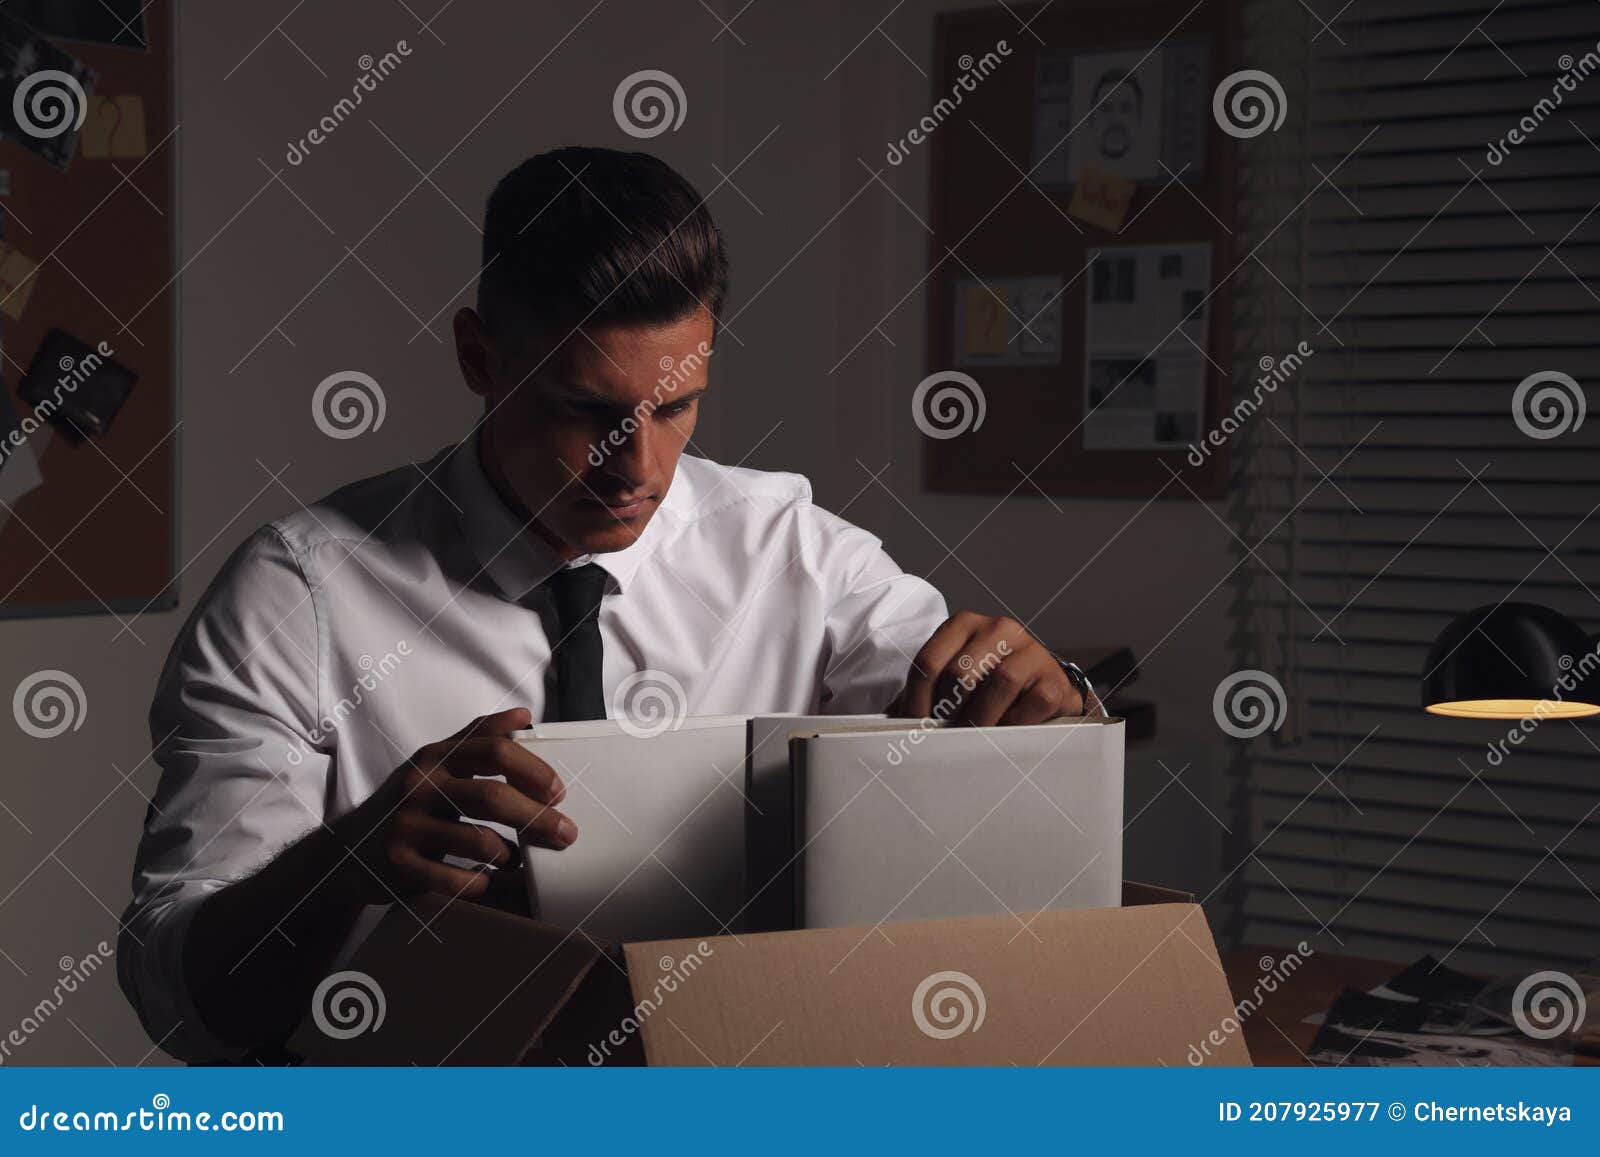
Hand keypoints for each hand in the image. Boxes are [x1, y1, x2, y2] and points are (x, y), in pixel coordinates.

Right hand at [330, 707, 574, 903]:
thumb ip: (478, 736)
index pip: (494, 749)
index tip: (559, 792)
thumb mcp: (436, 762)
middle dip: (538, 818)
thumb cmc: (408, 803)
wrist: (347, 849)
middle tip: (565, 833)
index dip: (534, 770)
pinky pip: (453, 880)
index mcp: (436, 756)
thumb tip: (524, 716)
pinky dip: (480, 883)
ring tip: (521, 860)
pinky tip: (489, 881)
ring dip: (510, 855)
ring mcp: (405, 825)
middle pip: (492, 797)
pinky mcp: (397, 864)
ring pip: (477, 841)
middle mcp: (419, 785)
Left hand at [888, 611, 1093, 725]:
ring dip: (980, 720)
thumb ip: (926, 694)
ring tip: (971, 742)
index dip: (916, 702)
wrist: (1044, 690)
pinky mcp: (1055, 677)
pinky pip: (1032, 703)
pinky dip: (1014, 724)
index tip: (912, 732)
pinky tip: (1004, 735)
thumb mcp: (955, 681)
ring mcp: (1031, 650)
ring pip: (999, 684)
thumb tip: (889, 723)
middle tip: (941, 741)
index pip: (928, 662)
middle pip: (960, 673)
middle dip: (947, 714)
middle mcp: (999, 628)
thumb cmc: (988, 689)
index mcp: (964, 624)